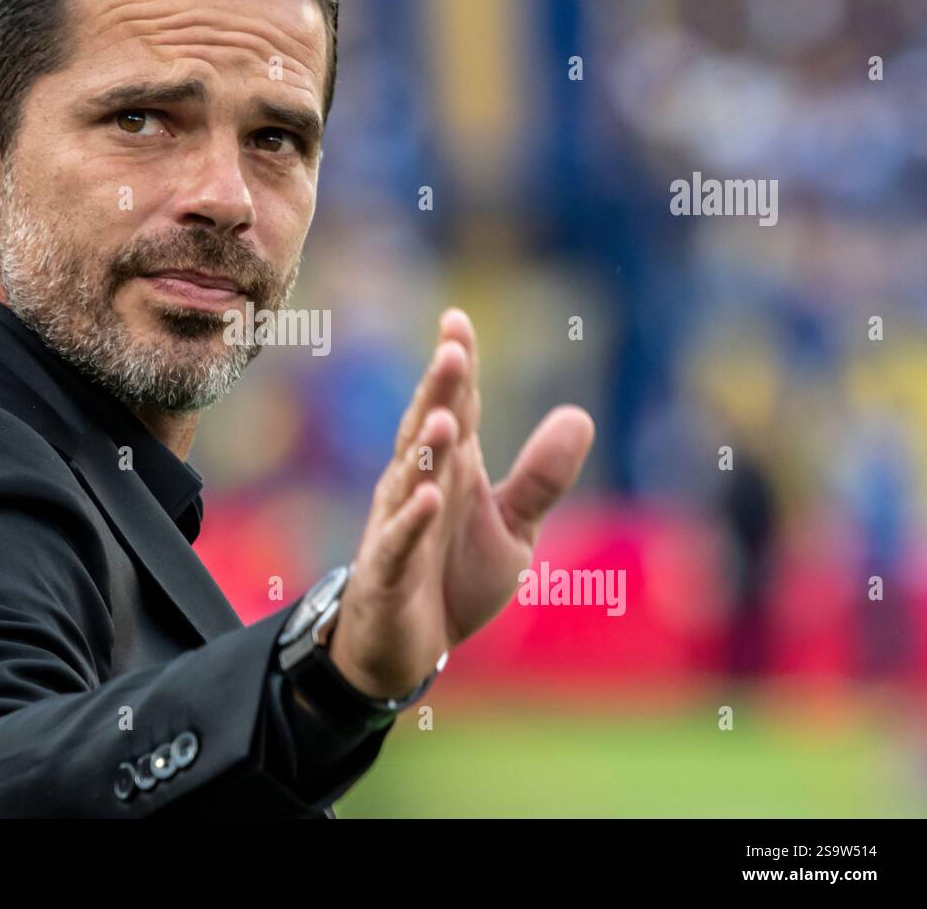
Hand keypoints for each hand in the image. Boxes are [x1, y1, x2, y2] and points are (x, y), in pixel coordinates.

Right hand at [327, 308, 594, 699]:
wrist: (408, 648)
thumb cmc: (453, 578)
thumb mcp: (512, 527)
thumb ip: (541, 475)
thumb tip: (581, 414)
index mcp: (452, 470)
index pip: (455, 407)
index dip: (456, 367)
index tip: (457, 321)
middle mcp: (419, 486)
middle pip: (429, 430)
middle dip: (438, 393)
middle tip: (451, 350)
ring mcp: (399, 526)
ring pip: (410, 479)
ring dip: (425, 450)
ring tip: (442, 419)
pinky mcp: (388, 571)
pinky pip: (400, 542)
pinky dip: (413, 521)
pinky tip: (429, 497)